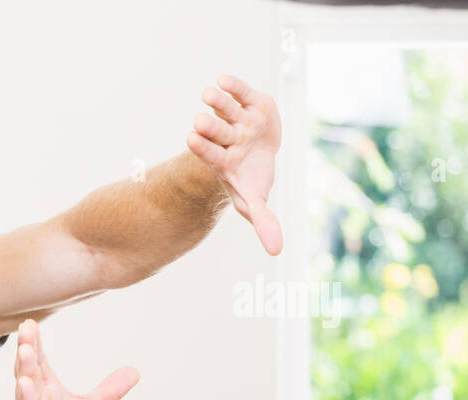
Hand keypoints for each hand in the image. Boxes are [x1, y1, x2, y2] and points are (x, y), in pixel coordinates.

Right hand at [0, 320, 138, 399]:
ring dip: (25, 371)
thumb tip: (135, 370)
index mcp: (46, 392)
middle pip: (31, 371)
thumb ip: (108, 391)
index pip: (40, 363)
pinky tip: (24, 386)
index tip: (31, 322)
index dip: (37, 343)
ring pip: (27, 393)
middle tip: (26, 326)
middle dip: (28, 349)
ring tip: (24, 349)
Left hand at [187, 74, 282, 255]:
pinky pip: (240, 93)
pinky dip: (233, 86)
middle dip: (209, 127)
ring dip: (217, 101)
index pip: (210, 154)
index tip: (191, 139)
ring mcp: (238, 121)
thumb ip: (263, 222)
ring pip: (224, 109)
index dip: (202, 147)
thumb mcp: (256, 200)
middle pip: (216, 131)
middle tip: (198, 121)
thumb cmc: (251, 181)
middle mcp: (228, 139)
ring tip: (208, 93)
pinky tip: (223, 80)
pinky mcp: (252, 103)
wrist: (259, 156)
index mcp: (225, 162)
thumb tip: (276, 251)